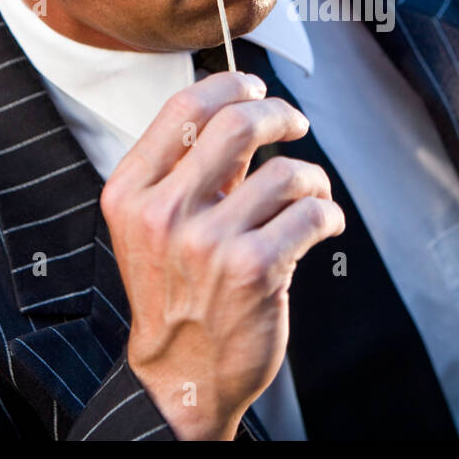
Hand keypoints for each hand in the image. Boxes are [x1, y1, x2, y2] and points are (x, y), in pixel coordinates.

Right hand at [99, 71, 344, 439]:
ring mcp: (209, 243)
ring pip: (286, 171)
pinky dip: (328, 214)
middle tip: (295, 124)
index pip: (185, 107)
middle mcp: (164, 214)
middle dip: (279, 114)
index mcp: (130, 193)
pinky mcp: (254, 269)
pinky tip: (322, 225)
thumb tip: (241, 108)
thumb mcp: (157, 225)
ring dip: (311, 177)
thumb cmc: (177, 292)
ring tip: (311, 194)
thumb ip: (191, 168)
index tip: (256, 88)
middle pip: (238, 123)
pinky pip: (312, 213)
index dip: (232, 84)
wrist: (183, 374)